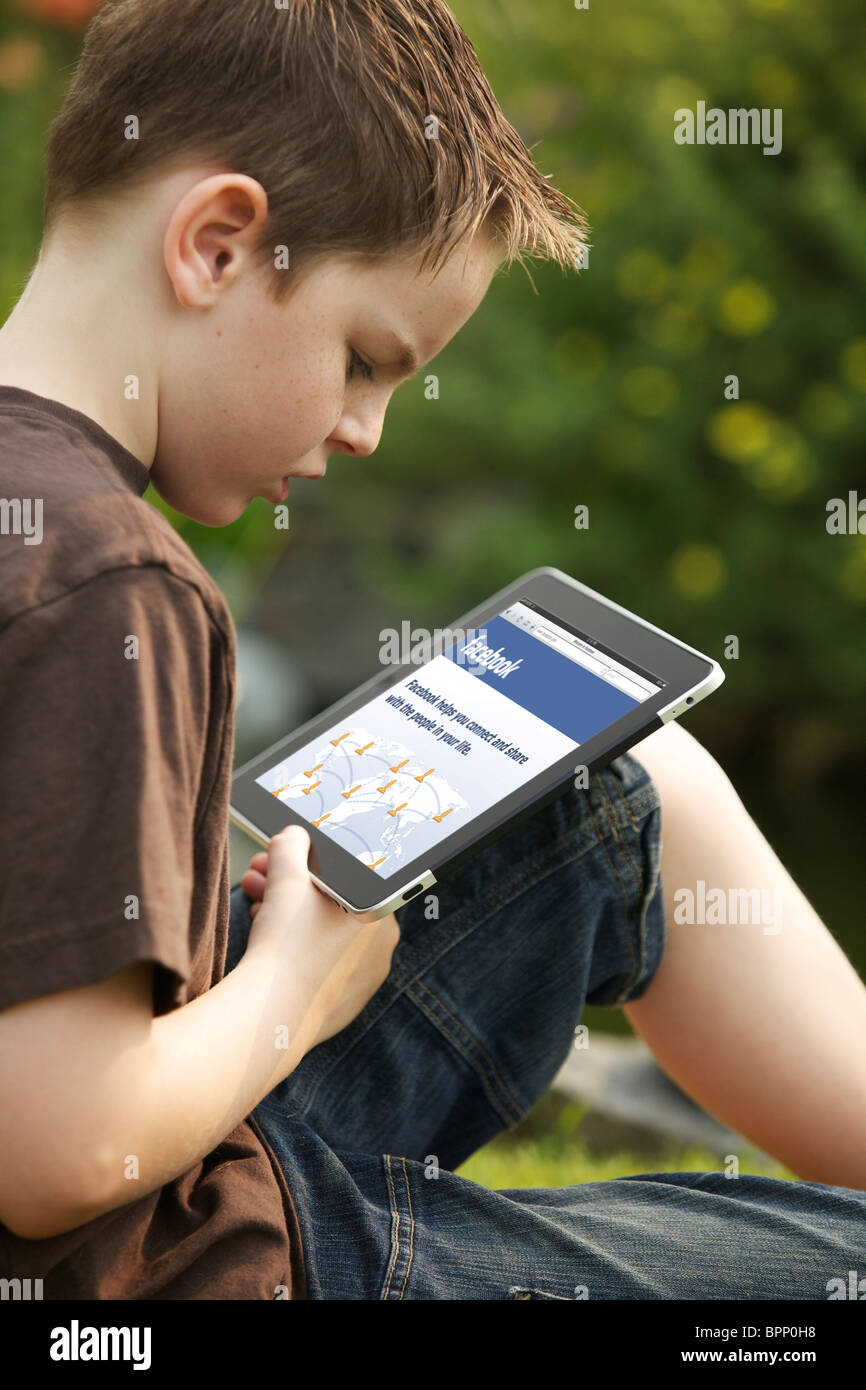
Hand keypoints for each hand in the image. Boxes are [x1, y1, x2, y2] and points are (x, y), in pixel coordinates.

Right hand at [242, 827, 400, 1050]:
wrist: (271, 1014)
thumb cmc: (288, 941)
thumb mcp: (287, 878)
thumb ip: (291, 846)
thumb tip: (293, 835)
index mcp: (381, 914)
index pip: (344, 877)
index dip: (307, 863)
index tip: (278, 860)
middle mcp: (380, 950)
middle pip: (330, 905)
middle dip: (289, 886)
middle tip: (258, 876)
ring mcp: (362, 982)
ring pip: (322, 936)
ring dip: (286, 914)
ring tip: (252, 903)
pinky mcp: (340, 1007)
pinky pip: (318, 967)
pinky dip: (293, 950)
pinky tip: (265, 940)